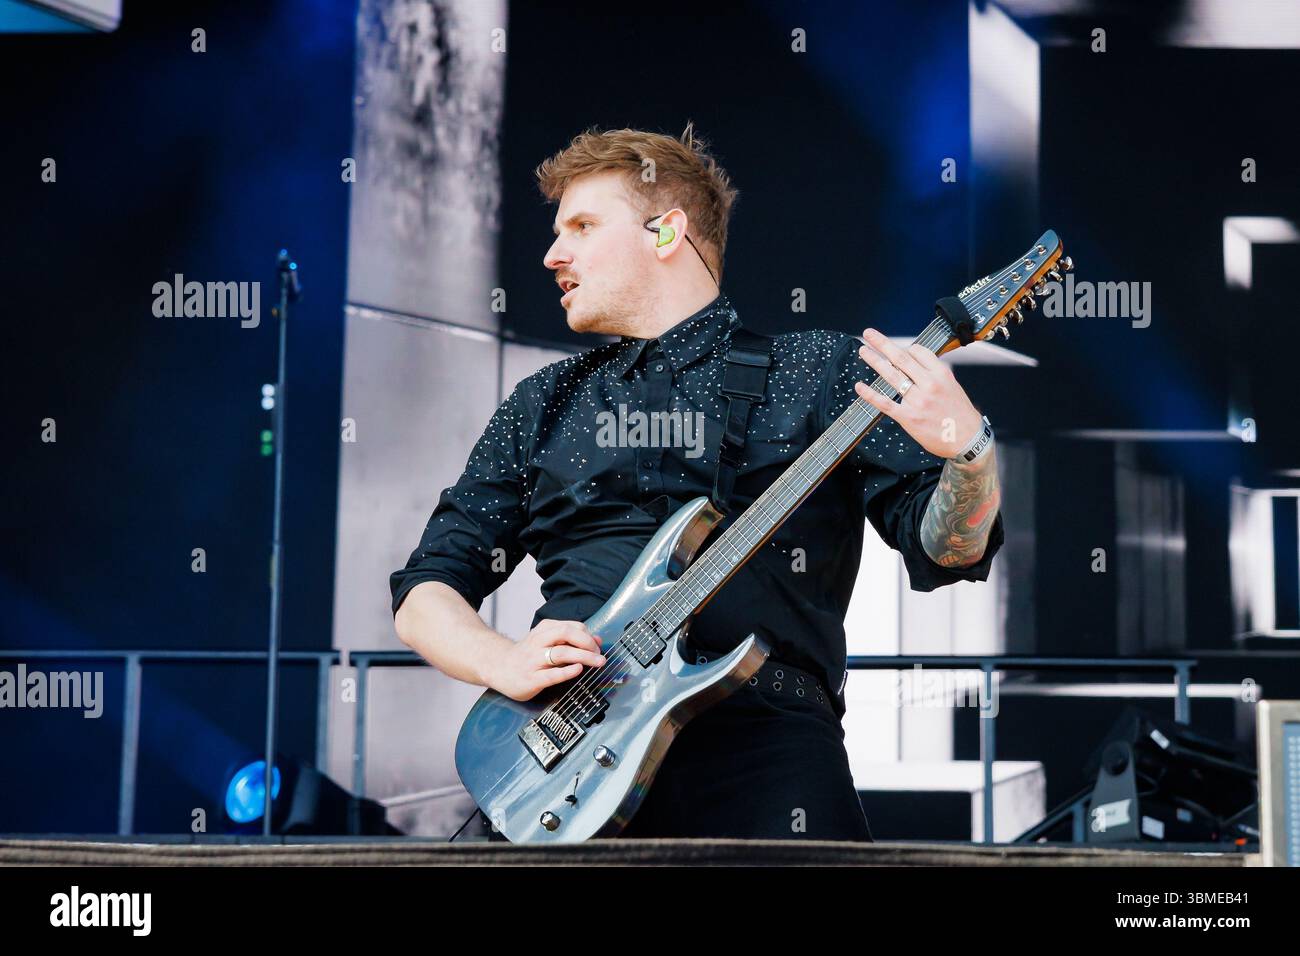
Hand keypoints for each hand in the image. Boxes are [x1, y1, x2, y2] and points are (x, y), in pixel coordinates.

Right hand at [488, 619, 605, 701]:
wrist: (498, 667)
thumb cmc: (528, 655)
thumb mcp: (546, 641)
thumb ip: (570, 640)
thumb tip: (597, 640)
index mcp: (544, 630)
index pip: (572, 626)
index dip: (588, 636)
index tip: (597, 646)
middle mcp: (538, 642)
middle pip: (566, 634)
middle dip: (587, 643)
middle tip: (600, 655)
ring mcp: (534, 660)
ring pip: (561, 653)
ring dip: (584, 657)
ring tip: (598, 662)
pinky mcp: (531, 678)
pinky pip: (552, 674)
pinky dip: (567, 671)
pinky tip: (578, 670)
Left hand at [852, 327, 984, 458]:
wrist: (968, 441)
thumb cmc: (961, 414)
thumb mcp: (953, 386)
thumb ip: (935, 375)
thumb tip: (918, 364)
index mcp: (942, 374)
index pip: (918, 351)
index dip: (905, 348)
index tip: (898, 349)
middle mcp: (929, 384)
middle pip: (901, 358)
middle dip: (882, 343)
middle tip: (869, 334)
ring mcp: (917, 401)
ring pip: (891, 375)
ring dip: (875, 361)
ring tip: (863, 351)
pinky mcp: (908, 417)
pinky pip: (885, 403)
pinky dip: (870, 394)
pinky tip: (859, 386)